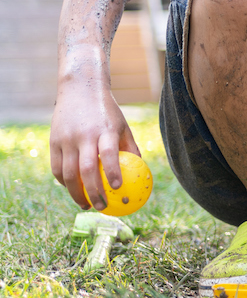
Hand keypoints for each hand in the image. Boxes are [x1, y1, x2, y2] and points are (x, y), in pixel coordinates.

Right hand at [50, 82, 139, 211]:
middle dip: (93, 192)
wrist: (80, 89)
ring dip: (76, 193)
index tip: (119, 188)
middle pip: (86, 169)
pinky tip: (73, 190)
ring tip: (86, 205)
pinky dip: (64, 182)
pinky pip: (57, 167)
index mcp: (104, 130)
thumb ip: (130, 147)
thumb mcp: (122, 125)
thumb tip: (141, 171)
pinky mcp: (53, 141)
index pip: (109, 154)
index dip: (113, 172)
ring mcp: (66, 139)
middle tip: (102, 207)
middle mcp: (84, 136)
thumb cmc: (106, 112)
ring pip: (68, 173)